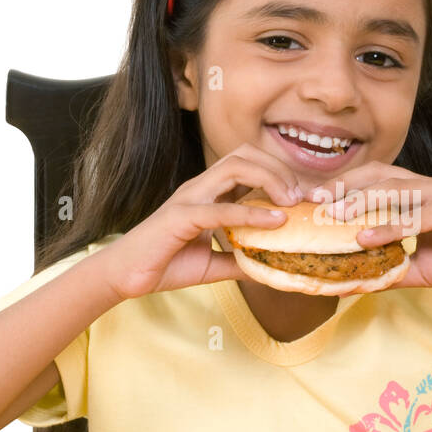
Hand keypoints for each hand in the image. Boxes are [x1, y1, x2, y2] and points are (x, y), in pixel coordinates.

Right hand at [99, 142, 305, 300]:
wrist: (125, 276)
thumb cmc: (165, 264)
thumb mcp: (214, 264)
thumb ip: (241, 261)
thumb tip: (273, 269)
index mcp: (209, 192)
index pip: (249, 164)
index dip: (280, 174)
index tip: (305, 198)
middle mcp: (201, 187)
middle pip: (246, 154)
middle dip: (280, 168)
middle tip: (302, 197)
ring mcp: (190, 198)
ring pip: (235, 167)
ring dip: (270, 179)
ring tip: (292, 203)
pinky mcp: (180, 217)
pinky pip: (220, 209)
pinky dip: (251, 214)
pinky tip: (275, 222)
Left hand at [308, 162, 431, 296]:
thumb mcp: (413, 269)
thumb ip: (382, 270)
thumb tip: (345, 283)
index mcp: (416, 193)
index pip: (372, 178)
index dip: (342, 185)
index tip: (312, 199)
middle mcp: (428, 187)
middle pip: (379, 175)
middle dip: (344, 186)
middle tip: (315, 202)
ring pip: (397, 190)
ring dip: (363, 202)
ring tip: (335, 216)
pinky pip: (418, 215)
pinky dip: (391, 226)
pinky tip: (367, 238)